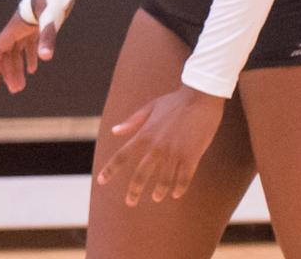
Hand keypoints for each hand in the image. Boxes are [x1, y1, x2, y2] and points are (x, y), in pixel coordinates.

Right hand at [0, 0, 64, 93]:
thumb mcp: (52, 19)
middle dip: (8, 73)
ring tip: (22, 86)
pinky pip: (27, 44)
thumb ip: (47, 38)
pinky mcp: (37, 25)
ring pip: (16, 51)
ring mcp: (26, 26)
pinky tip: (33, 69)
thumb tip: (45, 58)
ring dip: (17, 68)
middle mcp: (17, 28)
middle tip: (15, 91)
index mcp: (15, 27)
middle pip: (6, 55)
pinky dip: (28, 57)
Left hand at [95, 85, 226, 205]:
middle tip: (129, 202)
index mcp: (144, 135)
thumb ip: (132, 121)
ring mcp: (174, 152)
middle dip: (134, 190)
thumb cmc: (174, 102)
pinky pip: (184, 177)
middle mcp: (157, 146)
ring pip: (164, 179)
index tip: (101, 181)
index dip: (110, 170)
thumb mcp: (149, 107)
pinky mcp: (191, 155)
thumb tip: (114, 130)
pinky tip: (176, 194)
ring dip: (159, 191)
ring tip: (156, 198)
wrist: (200, 98)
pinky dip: (180, 188)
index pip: (122, 156)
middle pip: (141, 174)